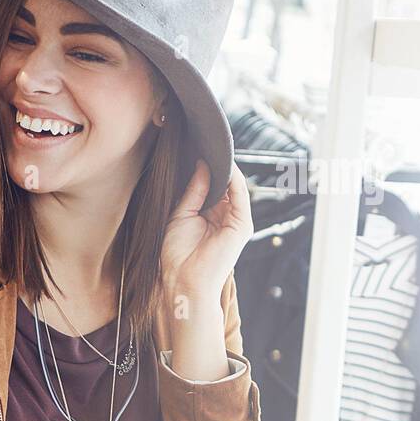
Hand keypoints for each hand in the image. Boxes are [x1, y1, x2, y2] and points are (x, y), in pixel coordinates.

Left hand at [160, 160, 252, 304]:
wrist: (182, 280)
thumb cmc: (177, 254)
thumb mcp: (181, 214)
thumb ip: (194, 190)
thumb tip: (203, 164)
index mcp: (208, 215)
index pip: (211, 185)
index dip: (205, 167)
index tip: (194, 147)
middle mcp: (224, 216)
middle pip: (223, 183)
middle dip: (215, 164)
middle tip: (203, 140)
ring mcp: (235, 220)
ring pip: (234, 186)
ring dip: (225, 168)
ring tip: (212, 147)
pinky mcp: (242, 225)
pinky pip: (240, 195)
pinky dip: (233, 178)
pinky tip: (224, 164)